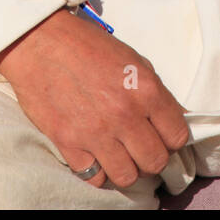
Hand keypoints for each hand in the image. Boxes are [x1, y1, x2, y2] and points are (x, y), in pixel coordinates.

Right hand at [0, 7, 188, 189]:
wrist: (41, 41)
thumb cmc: (87, 46)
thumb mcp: (132, 59)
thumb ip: (154, 91)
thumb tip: (172, 118)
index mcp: (145, 89)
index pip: (177, 136)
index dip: (172, 139)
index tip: (162, 137)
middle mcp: (125, 114)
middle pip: (156, 162)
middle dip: (152, 158)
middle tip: (140, 147)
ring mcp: (96, 132)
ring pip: (128, 176)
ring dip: (127, 168)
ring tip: (120, 155)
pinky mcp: (69, 144)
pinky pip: (95, 177)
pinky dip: (98, 171)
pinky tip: (96, 155)